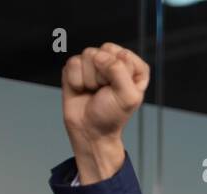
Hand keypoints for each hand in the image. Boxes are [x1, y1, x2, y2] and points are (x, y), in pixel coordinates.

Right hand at [61, 43, 149, 183]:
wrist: (89, 129)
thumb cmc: (112, 115)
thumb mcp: (127, 96)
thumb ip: (119, 71)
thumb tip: (99, 56)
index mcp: (134, 68)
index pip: (124, 55)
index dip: (119, 74)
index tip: (119, 90)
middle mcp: (114, 62)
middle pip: (105, 51)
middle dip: (103, 74)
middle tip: (105, 91)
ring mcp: (94, 63)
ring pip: (88, 55)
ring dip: (90, 79)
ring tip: (93, 91)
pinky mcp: (76, 67)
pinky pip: (73, 63)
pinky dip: (76, 80)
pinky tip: (81, 89)